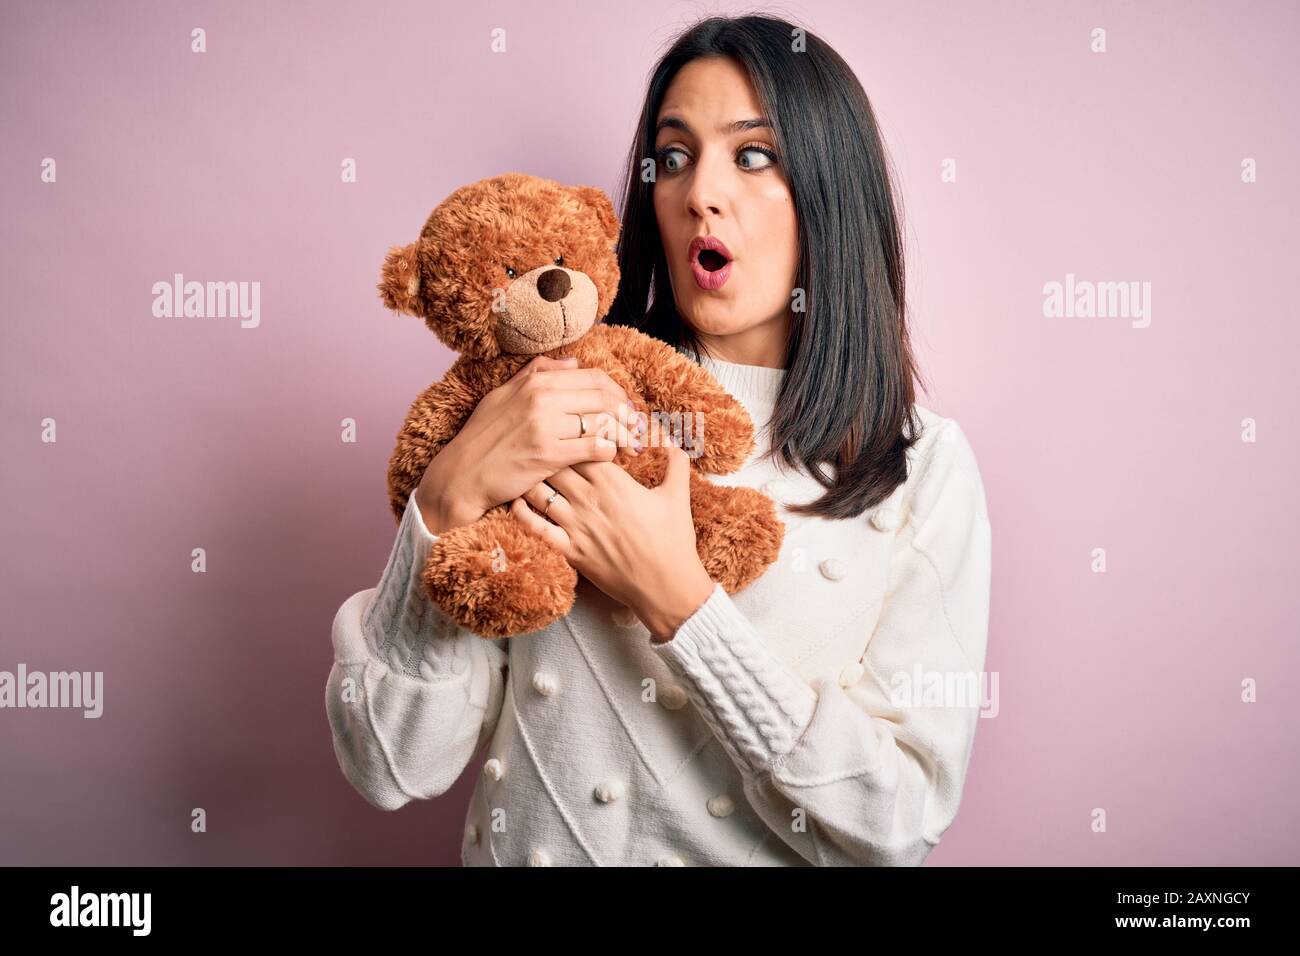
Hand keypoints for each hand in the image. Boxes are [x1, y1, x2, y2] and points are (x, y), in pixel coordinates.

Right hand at [415, 355, 644, 533]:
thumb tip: (573, 362)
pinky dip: (610, 452)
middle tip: (636, 428)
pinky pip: (594, 448)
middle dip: (627, 413)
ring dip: (623, 434)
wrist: (462, 474)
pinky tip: (611, 458)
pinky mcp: (548, 455)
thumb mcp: (503, 395)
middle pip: (605, 398)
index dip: (618, 392)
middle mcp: (542, 399)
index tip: (626, 407)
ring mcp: (545, 426)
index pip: (594, 377)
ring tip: (630, 445)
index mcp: (536, 381)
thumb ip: (538, 373)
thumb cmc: (483, 436)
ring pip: (603, 422)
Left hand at [509, 440, 714, 643]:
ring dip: (530, 479)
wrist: (666, 585)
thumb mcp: (679, 494)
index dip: (572, 437)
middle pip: (554, 465)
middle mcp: (589, 499)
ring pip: (538, 492)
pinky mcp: (569, 550)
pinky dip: (521, 513)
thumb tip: (673, 440)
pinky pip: (535, 528)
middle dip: (546, 453)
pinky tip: (515, 503)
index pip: (580, 446)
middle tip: (538, 447)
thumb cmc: (673, 540)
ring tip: (523, 472)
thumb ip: (675, 461)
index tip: (569, 434)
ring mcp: (576, 525)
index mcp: (612, 482)